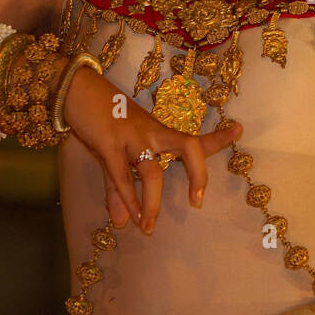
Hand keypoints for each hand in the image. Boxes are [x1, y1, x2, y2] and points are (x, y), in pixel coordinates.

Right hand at [60, 63, 242, 233]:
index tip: (239, 130)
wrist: (74, 88)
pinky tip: (129, 217)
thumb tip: (121, 222)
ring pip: (152, 172)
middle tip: (197, 200)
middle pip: (188, 147)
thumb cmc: (99, 117)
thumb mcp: (113, 154)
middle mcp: (151, 133)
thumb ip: (119, 190)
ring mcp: (131, 137)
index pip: (193, 138)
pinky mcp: (108, 144)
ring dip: (151, 203)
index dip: (218, 138)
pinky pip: (121, 176)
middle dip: (198, 173)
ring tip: (147, 227)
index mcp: (158, 132)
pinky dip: (127, 198)